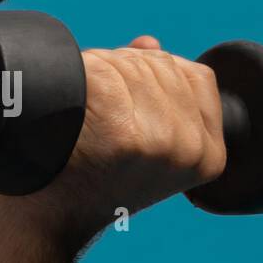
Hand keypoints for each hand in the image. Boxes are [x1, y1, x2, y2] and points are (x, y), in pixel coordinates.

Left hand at [14, 36, 227, 249]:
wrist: (51, 218)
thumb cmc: (93, 178)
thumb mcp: (145, 145)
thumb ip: (159, 94)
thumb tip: (149, 44)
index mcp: (210, 153)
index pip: (196, 75)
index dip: (155, 71)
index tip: (127, 99)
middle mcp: (192, 147)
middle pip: (158, 62)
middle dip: (122, 68)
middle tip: (95, 108)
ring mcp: (159, 140)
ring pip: (128, 61)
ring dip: (98, 70)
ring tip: (83, 111)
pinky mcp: (121, 131)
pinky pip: (101, 70)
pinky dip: (78, 75)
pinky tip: (69, 109)